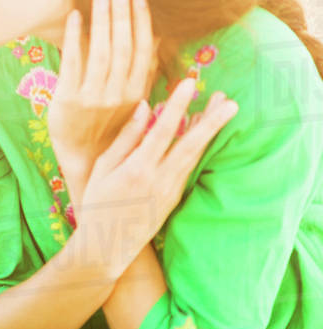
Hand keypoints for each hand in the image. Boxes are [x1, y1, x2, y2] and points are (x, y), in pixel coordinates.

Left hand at [48, 0, 157, 178]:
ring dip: (101, 22)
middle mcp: (118, 94)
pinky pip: (72, 63)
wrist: (83, 157)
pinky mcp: (68, 98)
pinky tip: (75, 17)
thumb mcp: (134, 101)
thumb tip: (156, 40)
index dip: (141, 22)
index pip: (142, 51)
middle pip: (123, 47)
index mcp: (136, 92)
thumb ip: (142, 72)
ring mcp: (93, 96)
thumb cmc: (110, 126)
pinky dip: (75, 38)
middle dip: (121, 15)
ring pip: (100, 52)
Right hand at [76, 78, 237, 276]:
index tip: (189, 83)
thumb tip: (144, 107)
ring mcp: (171, 189)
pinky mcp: (175, 196)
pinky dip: (199, 146)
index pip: (163, 130)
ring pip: (196, 155)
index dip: (178, 105)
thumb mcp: (103, 168)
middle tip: (231, 101)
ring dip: (211, 131)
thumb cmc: (97, 203)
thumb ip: (126, 137)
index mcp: (138, 168)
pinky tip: (204, 133)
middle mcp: (160, 178)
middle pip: (192, 144)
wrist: (109, 245)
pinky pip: (189, 166)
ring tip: (225, 109)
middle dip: (212, 120)